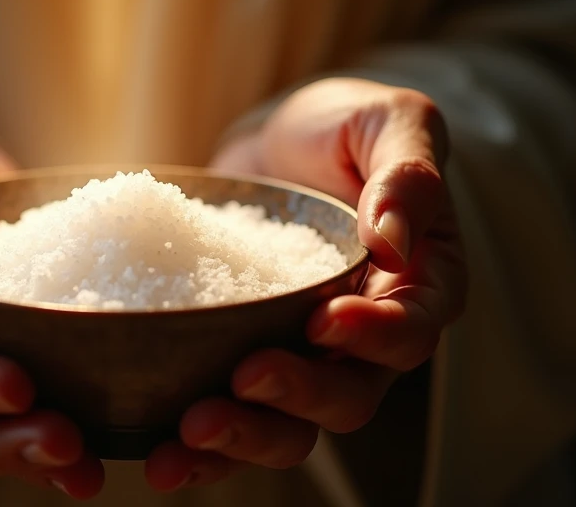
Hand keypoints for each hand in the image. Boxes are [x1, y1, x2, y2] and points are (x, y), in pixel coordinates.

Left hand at [146, 78, 466, 489]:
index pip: (411, 329)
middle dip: (296, 397)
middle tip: (243, 378)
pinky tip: (156, 453)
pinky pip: (233, 412)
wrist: (276, 141)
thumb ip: (408, 173)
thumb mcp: (387, 121)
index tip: (323, 321)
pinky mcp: (246, 356)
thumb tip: (393, 240)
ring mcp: (305, 356)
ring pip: (290, 424)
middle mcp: (367, 337)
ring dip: (243, 438)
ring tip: (187, 432)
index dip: (374, 337)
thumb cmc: (342, 126)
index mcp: (419, 286)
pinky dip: (201, 443)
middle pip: (347, 396)